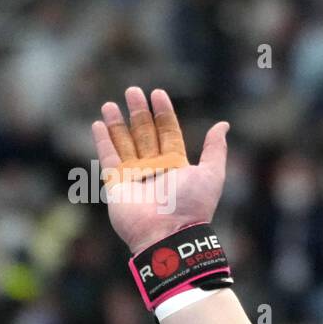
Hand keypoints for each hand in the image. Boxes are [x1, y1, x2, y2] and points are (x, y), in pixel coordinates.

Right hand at [91, 87, 229, 253]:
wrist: (168, 233)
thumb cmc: (192, 205)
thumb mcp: (212, 174)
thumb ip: (215, 149)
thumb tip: (223, 124)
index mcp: (177, 165)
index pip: (168, 132)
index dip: (163, 113)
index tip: (158, 93)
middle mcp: (155, 168)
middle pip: (145, 133)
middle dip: (139, 112)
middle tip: (132, 90)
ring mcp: (135, 176)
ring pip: (124, 142)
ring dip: (117, 123)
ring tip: (111, 103)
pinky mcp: (117, 184)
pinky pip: (109, 158)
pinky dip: (103, 141)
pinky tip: (99, 124)